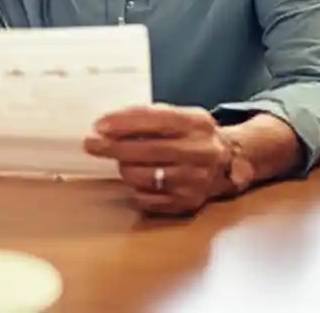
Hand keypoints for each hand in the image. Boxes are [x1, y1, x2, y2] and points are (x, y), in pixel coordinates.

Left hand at [84, 104, 231, 215]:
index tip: (100, 126)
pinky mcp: (186, 203)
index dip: (123, 123)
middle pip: (146, 151)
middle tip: (92, 144)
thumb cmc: (194, 136)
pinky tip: (139, 178)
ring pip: (141, 176)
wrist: (228, 163)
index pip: (154, 120)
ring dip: (124, 167)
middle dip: (112, 147)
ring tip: (124, 161)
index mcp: (196, 124)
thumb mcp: (181, 116)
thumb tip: (108, 125)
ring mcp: (193, 180)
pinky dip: (135, 188)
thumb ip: (149, 117)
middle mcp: (199, 152)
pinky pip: (145, 198)